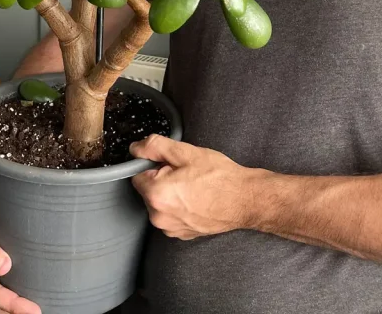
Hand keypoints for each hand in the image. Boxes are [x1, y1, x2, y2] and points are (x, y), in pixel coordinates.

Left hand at [130, 134, 255, 239]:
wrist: (245, 200)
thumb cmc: (220, 177)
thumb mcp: (186, 152)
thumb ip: (155, 147)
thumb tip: (136, 148)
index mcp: (156, 195)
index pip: (138, 174)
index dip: (155, 166)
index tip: (172, 166)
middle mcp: (159, 217)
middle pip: (148, 190)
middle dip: (162, 181)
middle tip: (187, 176)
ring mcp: (170, 229)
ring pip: (160, 204)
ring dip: (171, 195)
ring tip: (194, 188)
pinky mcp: (182, 234)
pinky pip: (172, 216)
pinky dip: (180, 208)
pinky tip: (197, 200)